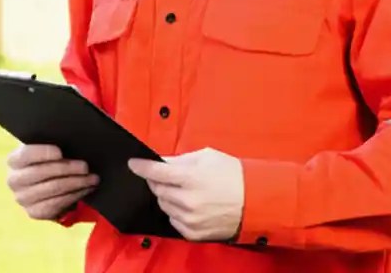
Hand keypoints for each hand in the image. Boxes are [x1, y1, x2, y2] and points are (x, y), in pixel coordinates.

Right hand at [6, 143, 99, 220]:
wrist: (43, 185)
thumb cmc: (47, 161)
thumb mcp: (45, 150)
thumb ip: (52, 145)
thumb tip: (73, 141)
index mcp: (13, 161)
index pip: (25, 155)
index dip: (42, 153)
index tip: (60, 152)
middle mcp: (14, 180)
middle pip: (40, 173)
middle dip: (66, 169)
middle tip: (85, 166)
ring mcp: (22, 198)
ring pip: (52, 189)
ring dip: (76, 183)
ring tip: (92, 178)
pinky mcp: (34, 212)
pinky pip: (57, 204)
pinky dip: (75, 195)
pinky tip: (86, 189)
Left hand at [127, 147, 244, 241]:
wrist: (256, 202)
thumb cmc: (234, 176)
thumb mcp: (207, 157)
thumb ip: (180, 160)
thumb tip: (160, 162)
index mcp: (191, 178)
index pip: (156, 173)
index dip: (142, 167)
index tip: (133, 164)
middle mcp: (188, 201)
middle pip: (157, 189)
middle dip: (159, 181)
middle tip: (169, 177)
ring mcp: (190, 219)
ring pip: (163, 205)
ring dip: (168, 196)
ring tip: (185, 191)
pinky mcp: (193, 233)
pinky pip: (173, 220)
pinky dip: (176, 211)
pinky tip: (190, 205)